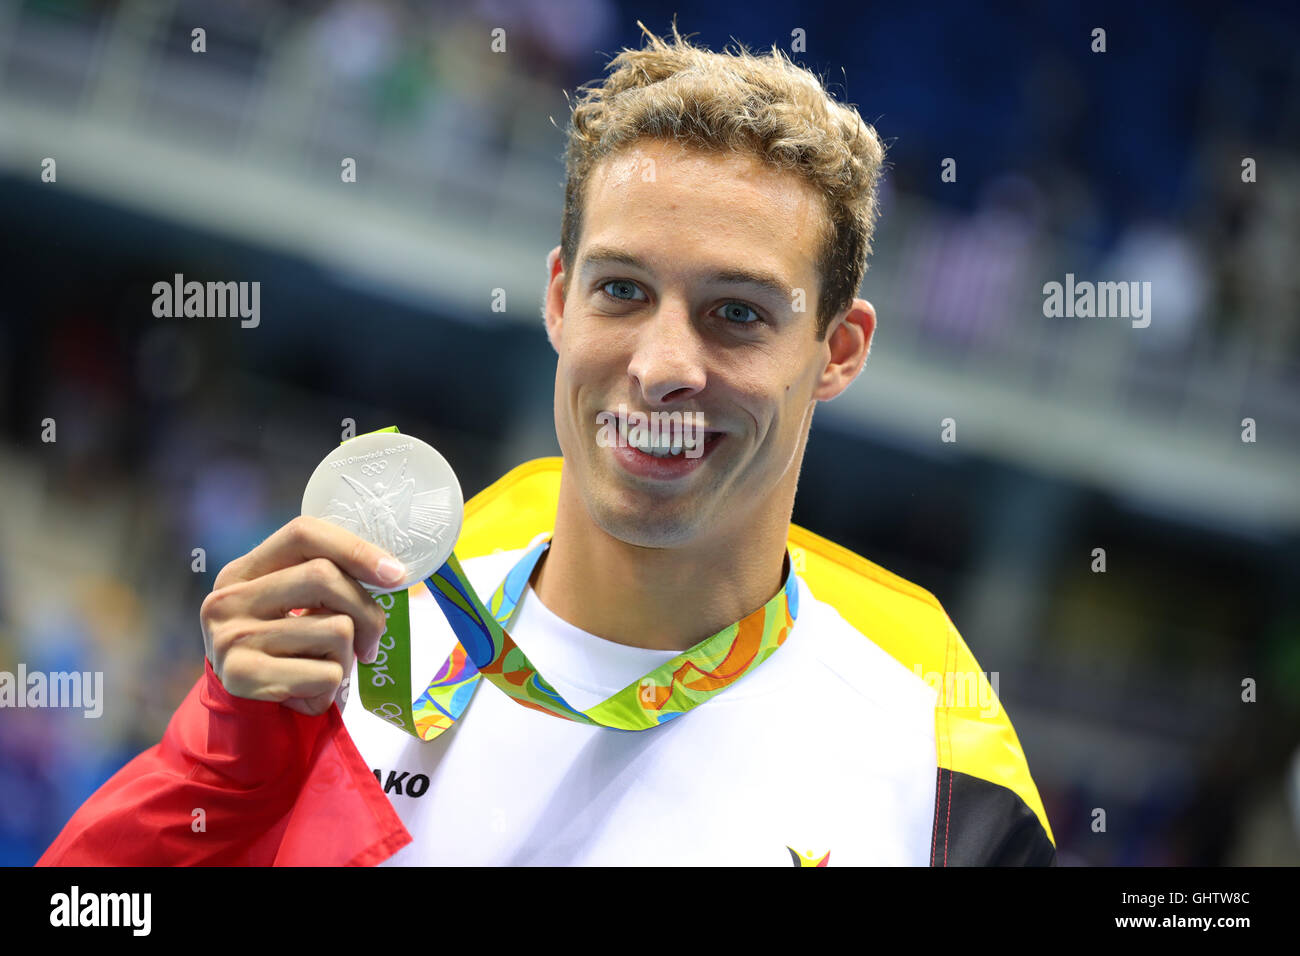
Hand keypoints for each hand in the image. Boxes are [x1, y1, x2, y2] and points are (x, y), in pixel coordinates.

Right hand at [200, 515, 405, 715]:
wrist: (238, 718)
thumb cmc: (280, 657)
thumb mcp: (287, 611)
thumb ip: (322, 585)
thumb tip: (391, 573)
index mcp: (242, 572)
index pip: (303, 533)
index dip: (355, 548)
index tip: (395, 574)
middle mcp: (228, 599)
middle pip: (325, 577)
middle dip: (367, 613)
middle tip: (371, 645)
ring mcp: (231, 637)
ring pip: (335, 630)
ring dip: (346, 660)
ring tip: (324, 672)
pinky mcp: (242, 677)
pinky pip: (325, 674)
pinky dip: (331, 690)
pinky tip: (308, 694)